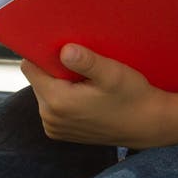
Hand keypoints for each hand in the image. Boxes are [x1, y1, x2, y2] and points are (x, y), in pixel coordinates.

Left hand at [21, 45, 171, 147]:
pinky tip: (86, 91)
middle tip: (80, 60)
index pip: (30, 67)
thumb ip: (87, 61)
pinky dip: (64, 95)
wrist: (146, 124)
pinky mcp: (60, 132)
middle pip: (37, 79)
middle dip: (53, 67)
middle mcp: (49, 118)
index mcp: (57, 101)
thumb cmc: (132, 96)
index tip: (62, 45)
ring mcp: (54, 127)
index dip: (43, 52)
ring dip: (60, 81)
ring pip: (45, 90)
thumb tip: (64, 49)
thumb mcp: (112, 74)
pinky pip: (53, 105)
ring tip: (86, 77)